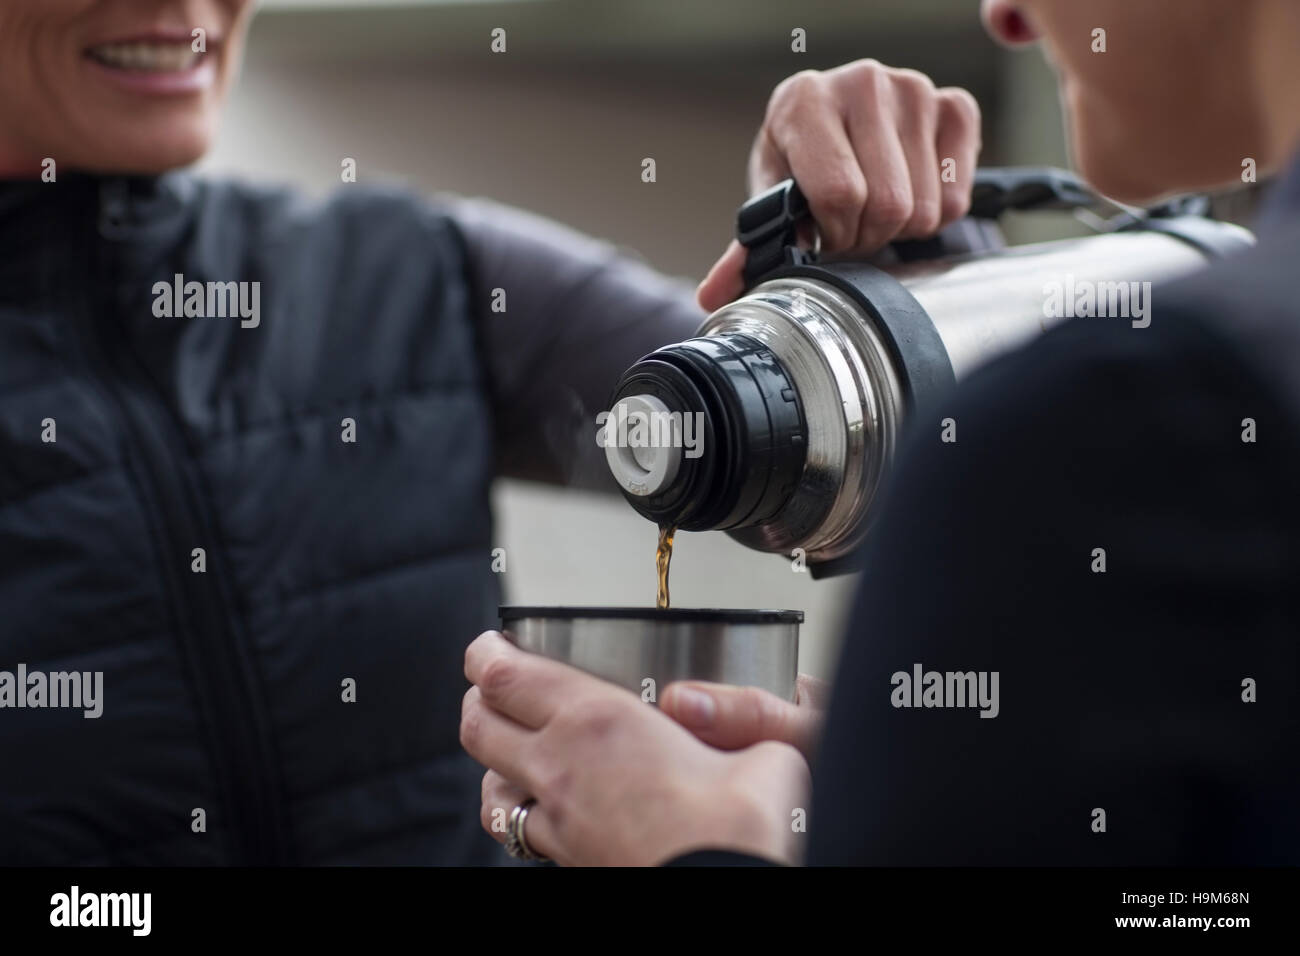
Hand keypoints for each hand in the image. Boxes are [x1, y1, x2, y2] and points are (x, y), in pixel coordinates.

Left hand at [461, 631, 809, 865]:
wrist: (724, 891)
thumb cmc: (736, 832)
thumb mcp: (768, 752)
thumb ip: (756, 725)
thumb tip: (759, 725)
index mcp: (599, 722)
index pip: (506, 677)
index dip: (486, 654)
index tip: (491, 643)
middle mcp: (563, 770)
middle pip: (478, 725)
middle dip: (477, 699)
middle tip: (491, 684)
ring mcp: (559, 823)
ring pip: (489, 786)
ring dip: (491, 762)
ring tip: (509, 748)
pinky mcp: (569, 861)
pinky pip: (521, 834)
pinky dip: (520, 814)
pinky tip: (543, 809)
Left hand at [698, 59, 981, 311]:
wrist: (835, 121)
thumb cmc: (801, 162)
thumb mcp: (771, 196)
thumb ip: (750, 245)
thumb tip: (716, 293)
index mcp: (805, 101)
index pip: (840, 194)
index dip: (835, 233)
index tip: (824, 235)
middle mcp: (862, 83)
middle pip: (888, 205)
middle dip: (866, 235)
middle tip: (851, 228)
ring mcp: (914, 90)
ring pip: (924, 208)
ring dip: (900, 228)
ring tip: (875, 211)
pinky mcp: (955, 106)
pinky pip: (957, 197)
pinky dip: (935, 214)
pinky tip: (910, 193)